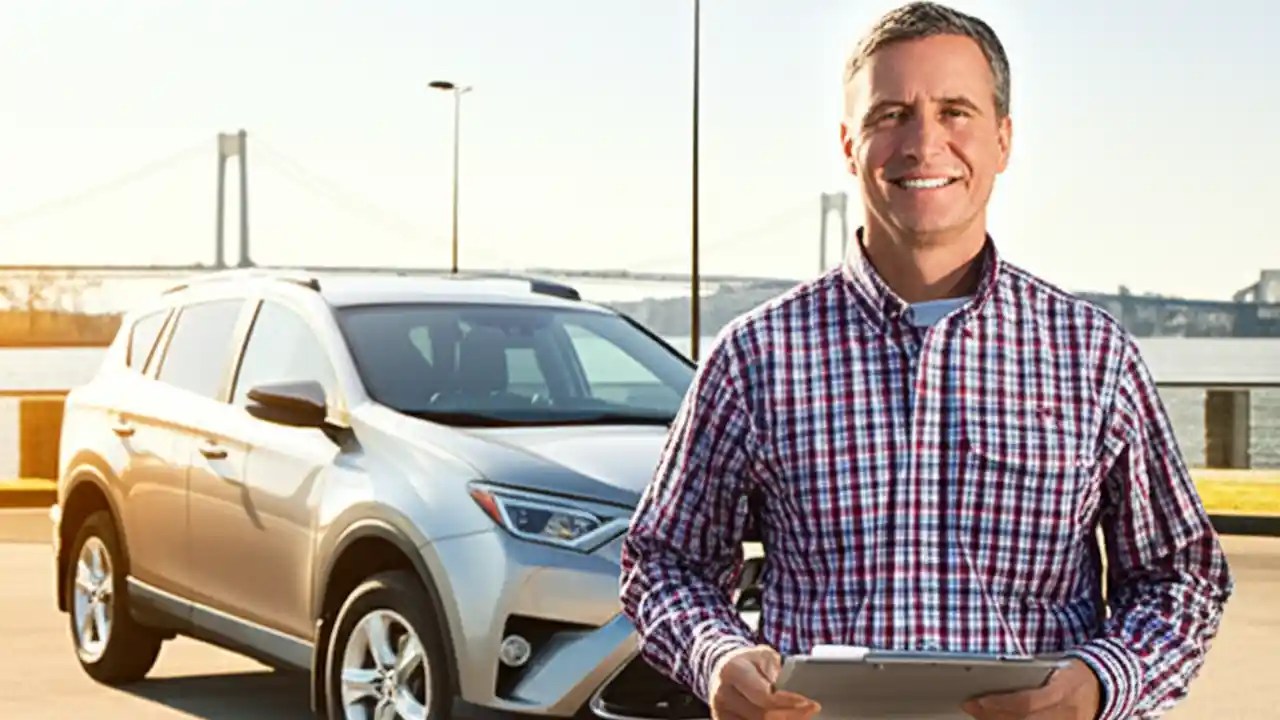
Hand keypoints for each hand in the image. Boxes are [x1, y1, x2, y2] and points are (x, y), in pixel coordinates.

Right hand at [708, 645, 820, 719]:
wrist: (722, 668)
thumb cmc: (749, 662)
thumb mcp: (765, 656)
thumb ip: (778, 671)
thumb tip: (798, 688)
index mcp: (733, 671)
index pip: (764, 695)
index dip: (788, 702)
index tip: (808, 702)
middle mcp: (723, 693)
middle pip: (763, 716)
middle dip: (792, 715)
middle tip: (811, 710)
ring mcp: (721, 711)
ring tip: (802, 716)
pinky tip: (785, 718)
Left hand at [962, 659, 1100, 719]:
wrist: (1105, 684)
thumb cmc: (1074, 671)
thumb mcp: (1056, 667)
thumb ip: (1032, 674)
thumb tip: (998, 674)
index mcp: (1062, 691)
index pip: (1026, 703)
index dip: (999, 704)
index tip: (977, 700)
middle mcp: (1065, 713)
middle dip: (993, 717)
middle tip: (971, 707)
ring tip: (981, 715)